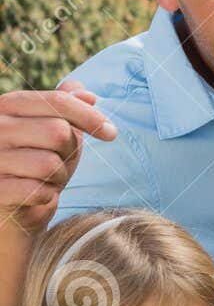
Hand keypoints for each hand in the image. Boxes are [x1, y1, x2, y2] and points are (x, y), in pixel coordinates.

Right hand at [0, 81, 115, 234]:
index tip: (111, 133)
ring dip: (59, 178)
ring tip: (47, 181)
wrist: (11, 211)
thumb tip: (88, 94)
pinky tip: (38, 196)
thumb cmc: (35, 167)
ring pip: (50, 164)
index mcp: (8, 106)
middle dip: (69, 154)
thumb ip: (65, 108)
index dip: (88, 116)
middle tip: (59, 165)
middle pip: (58, 132)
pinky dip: (47, 196)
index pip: (56, 102)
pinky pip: (38, 191)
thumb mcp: (53, 133)